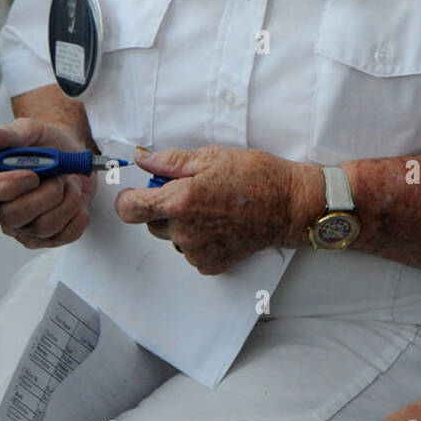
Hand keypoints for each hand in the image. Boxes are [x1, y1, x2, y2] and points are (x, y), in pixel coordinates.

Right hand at [0, 117, 95, 247]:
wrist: (71, 151)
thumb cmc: (45, 143)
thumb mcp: (26, 131)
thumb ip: (4, 136)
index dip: (7, 187)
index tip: (31, 175)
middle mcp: (2, 209)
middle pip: (14, 216)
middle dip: (46, 193)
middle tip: (56, 176)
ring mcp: (24, 227)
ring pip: (44, 226)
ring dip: (67, 199)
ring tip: (68, 183)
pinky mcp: (48, 237)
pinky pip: (66, 235)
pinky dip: (79, 214)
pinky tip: (75, 199)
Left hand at [117, 145, 323, 274]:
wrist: (290, 205)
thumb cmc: (258, 177)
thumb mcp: (213, 156)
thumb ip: (171, 160)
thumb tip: (142, 158)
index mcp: (180, 201)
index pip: (129, 209)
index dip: (130, 198)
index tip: (139, 191)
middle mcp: (184, 231)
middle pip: (151, 223)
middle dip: (163, 207)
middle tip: (192, 190)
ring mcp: (197, 251)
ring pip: (172, 238)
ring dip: (182, 224)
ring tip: (212, 207)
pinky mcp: (210, 264)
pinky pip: (191, 252)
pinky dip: (199, 240)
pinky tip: (220, 225)